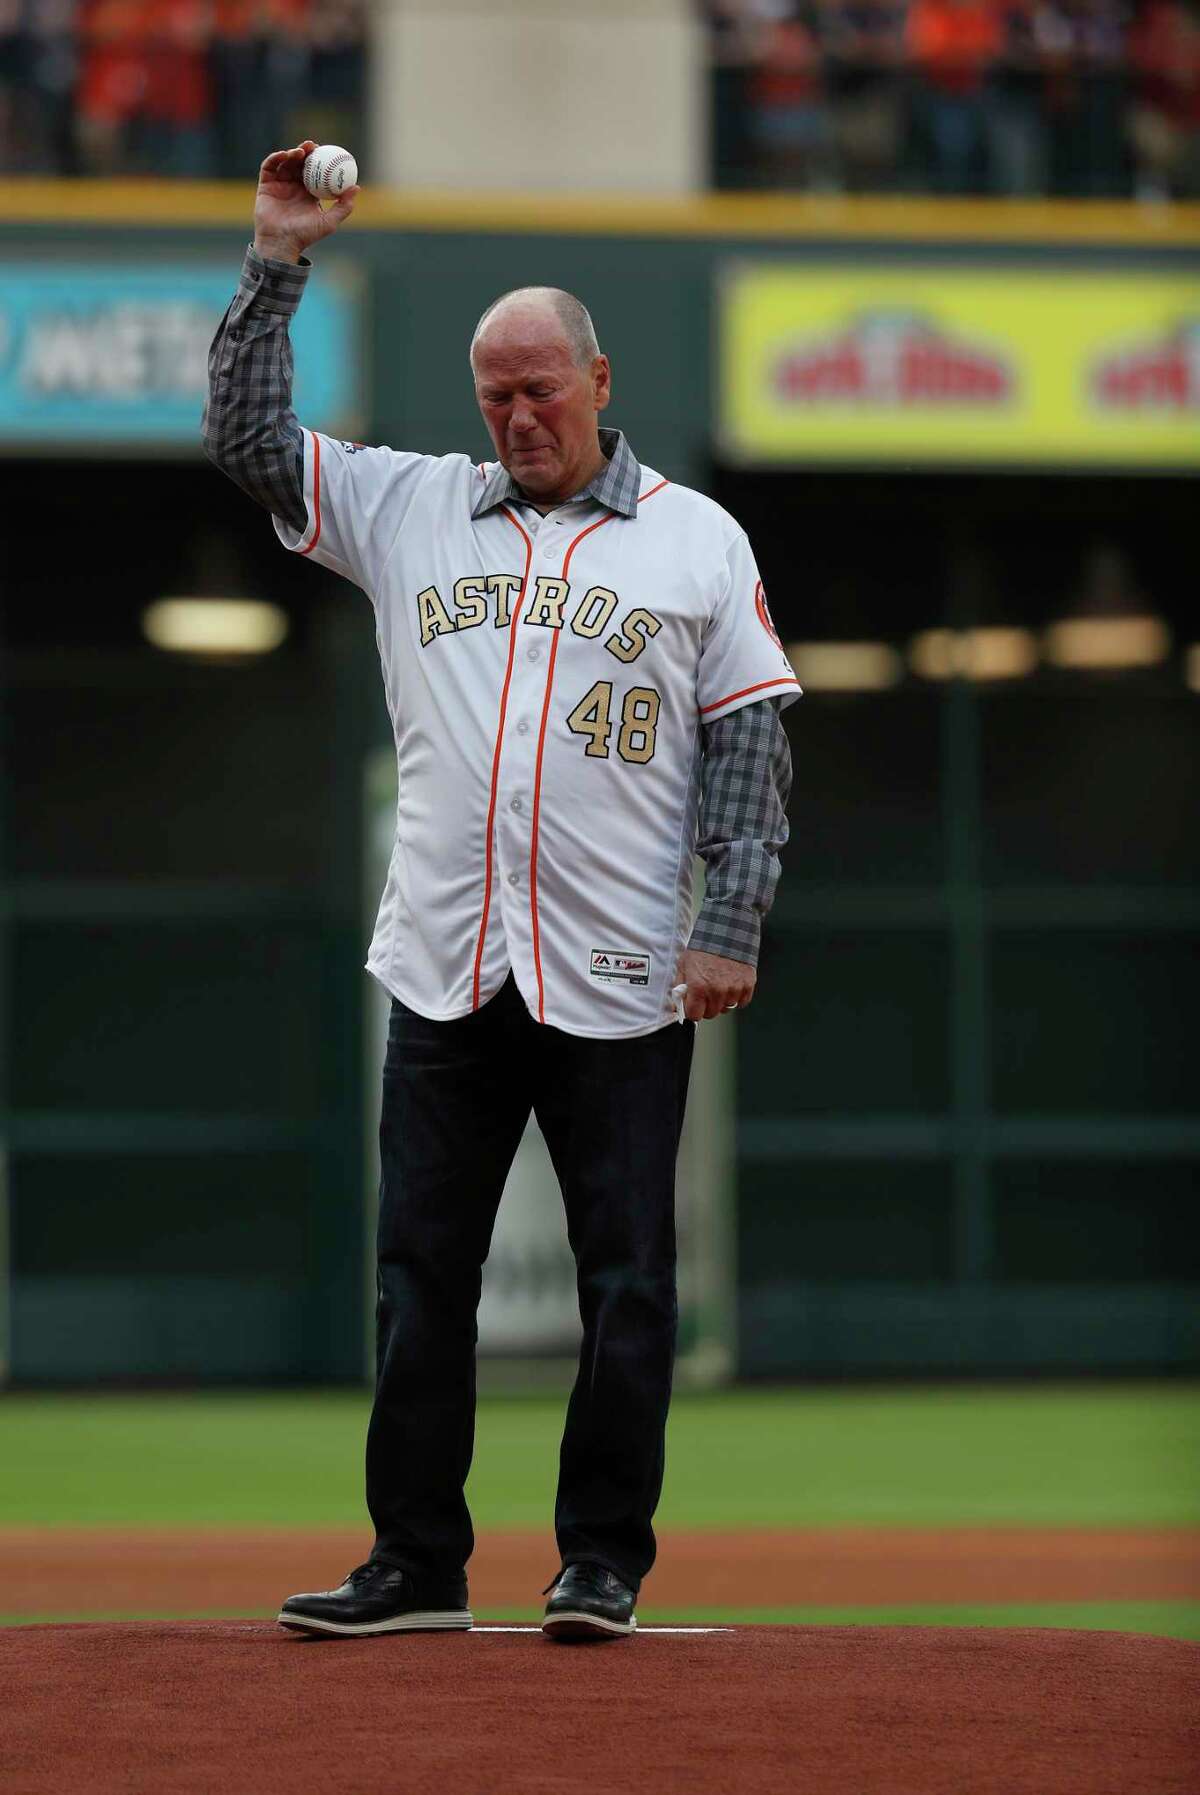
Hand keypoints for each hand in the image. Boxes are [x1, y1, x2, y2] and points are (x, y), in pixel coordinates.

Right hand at [253, 141, 358, 263]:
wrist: (282, 243)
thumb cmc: (306, 235)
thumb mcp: (330, 222)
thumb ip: (344, 207)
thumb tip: (356, 188)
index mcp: (308, 193)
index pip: (315, 171)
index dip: (320, 159)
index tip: (327, 151)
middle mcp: (294, 187)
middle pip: (300, 163)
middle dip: (306, 151)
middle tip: (313, 146)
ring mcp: (279, 185)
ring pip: (285, 163)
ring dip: (292, 153)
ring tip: (300, 152)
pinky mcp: (265, 186)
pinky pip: (269, 167)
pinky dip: (276, 158)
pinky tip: (285, 155)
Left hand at [675, 948, 756, 1021]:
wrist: (727, 931)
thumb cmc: (705, 946)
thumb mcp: (684, 964)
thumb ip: (681, 985)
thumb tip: (678, 1003)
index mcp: (699, 987)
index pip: (694, 1016)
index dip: (692, 1011)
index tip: (693, 1006)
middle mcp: (717, 991)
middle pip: (711, 1014)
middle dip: (706, 1006)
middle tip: (705, 993)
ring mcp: (734, 989)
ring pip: (726, 1008)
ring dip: (721, 1001)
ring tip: (719, 984)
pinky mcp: (748, 985)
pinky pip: (741, 1002)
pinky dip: (736, 997)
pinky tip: (731, 985)